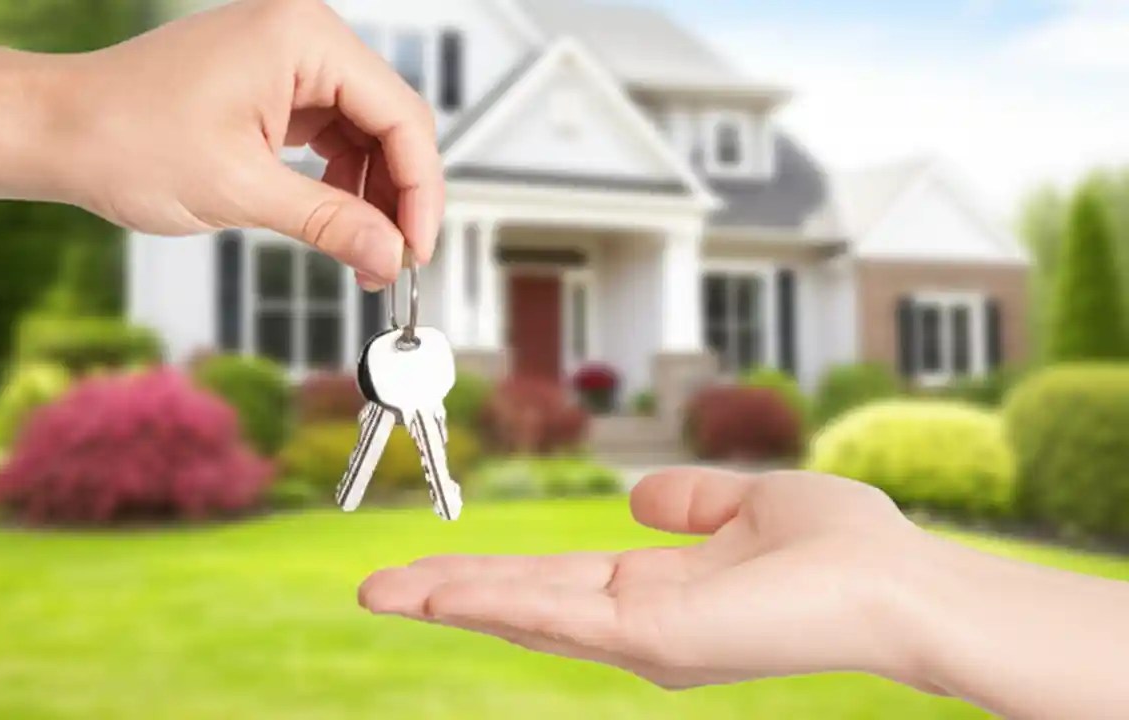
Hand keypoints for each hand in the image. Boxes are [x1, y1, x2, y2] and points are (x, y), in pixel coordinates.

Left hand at [58, 0, 442, 287]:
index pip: (401, 116)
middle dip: (398, 196)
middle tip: (395, 259)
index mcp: (301, 36)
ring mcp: (286, 56)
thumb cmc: (121, 137)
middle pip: (390, 121)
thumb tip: (389, 255)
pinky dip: (340, 179)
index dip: (420, 191)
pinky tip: (338, 219)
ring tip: (364, 251)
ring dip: (371, 193)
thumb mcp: (241, 191)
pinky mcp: (271, 83)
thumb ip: (330, 223)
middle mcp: (301, 34)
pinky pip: (330, 132)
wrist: (54, 132)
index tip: (415, 250)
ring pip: (365, 131)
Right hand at [359, 469, 933, 689]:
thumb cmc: (843, 546)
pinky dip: (496, 604)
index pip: (554, 580)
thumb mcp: (749, 504)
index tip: (433, 569)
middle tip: (374, 588)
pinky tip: (444, 595)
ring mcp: (642, 637)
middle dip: (447, 596)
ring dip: (452, 601)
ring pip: (526, 614)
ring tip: (384, 591)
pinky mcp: (655, 640)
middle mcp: (638, 621)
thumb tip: (640, 498)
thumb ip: (693, 502)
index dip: (490, 574)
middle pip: (523, 604)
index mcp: (656, 589)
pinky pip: (560, 619)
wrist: (897, 581)